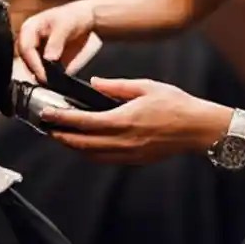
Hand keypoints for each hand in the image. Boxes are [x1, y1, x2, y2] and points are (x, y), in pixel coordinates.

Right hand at [17, 0, 96, 81]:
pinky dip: (49, 78)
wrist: (84, 19)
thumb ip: (56, 42)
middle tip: (49, 82)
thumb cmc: (72, 16)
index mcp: (28, 29)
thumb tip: (48, 59)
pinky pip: (43, 72)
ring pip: (32, 69)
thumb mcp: (65, 26)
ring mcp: (36, 52)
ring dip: (42, 76)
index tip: (44, 75)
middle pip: (26, 61)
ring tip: (54, 82)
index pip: (25, 49)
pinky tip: (58, 81)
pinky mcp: (44, 60)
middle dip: (37, 72)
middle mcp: (28, 41)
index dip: (33, 63)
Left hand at [41, 78, 230, 163]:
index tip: (47, 114)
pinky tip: (86, 146)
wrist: (198, 128)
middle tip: (47, 129)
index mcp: (124, 119)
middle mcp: (123, 140)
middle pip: (82, 144)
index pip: (84, 121)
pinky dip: (90, 154)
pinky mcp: (135, 160)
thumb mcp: (146, 86)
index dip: (62, 119)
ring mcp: (129, 153)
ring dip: (74, 147)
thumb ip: (117, 86)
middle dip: (61, 137)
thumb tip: (94, 83)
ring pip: (92, 155)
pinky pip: (105, 160)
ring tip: (62, 137)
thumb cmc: (176, 105)